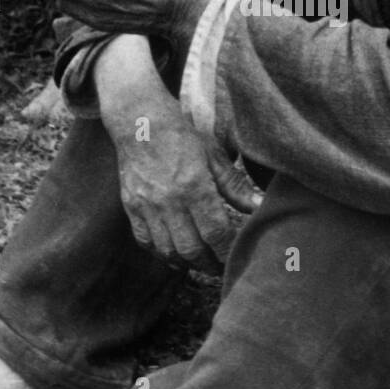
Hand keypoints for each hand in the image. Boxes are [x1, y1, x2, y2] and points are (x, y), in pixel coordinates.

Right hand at [96, 34, 262, 271]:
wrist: (139, 122)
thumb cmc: (180, 134)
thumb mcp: (213, 154)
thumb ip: (235, 185)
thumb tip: (258, 207)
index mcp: (194, 186)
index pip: (215, 232)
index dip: (226, 251)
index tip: (235, 257)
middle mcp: (169, 201)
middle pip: (191, 249)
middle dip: (209, 264)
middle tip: (220, 266)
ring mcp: (147, 206)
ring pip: (167, 250)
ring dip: (186, 262)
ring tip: (200, 261)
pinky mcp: (131, 207)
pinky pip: (144, 241)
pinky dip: (160, 252)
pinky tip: (173, 252)